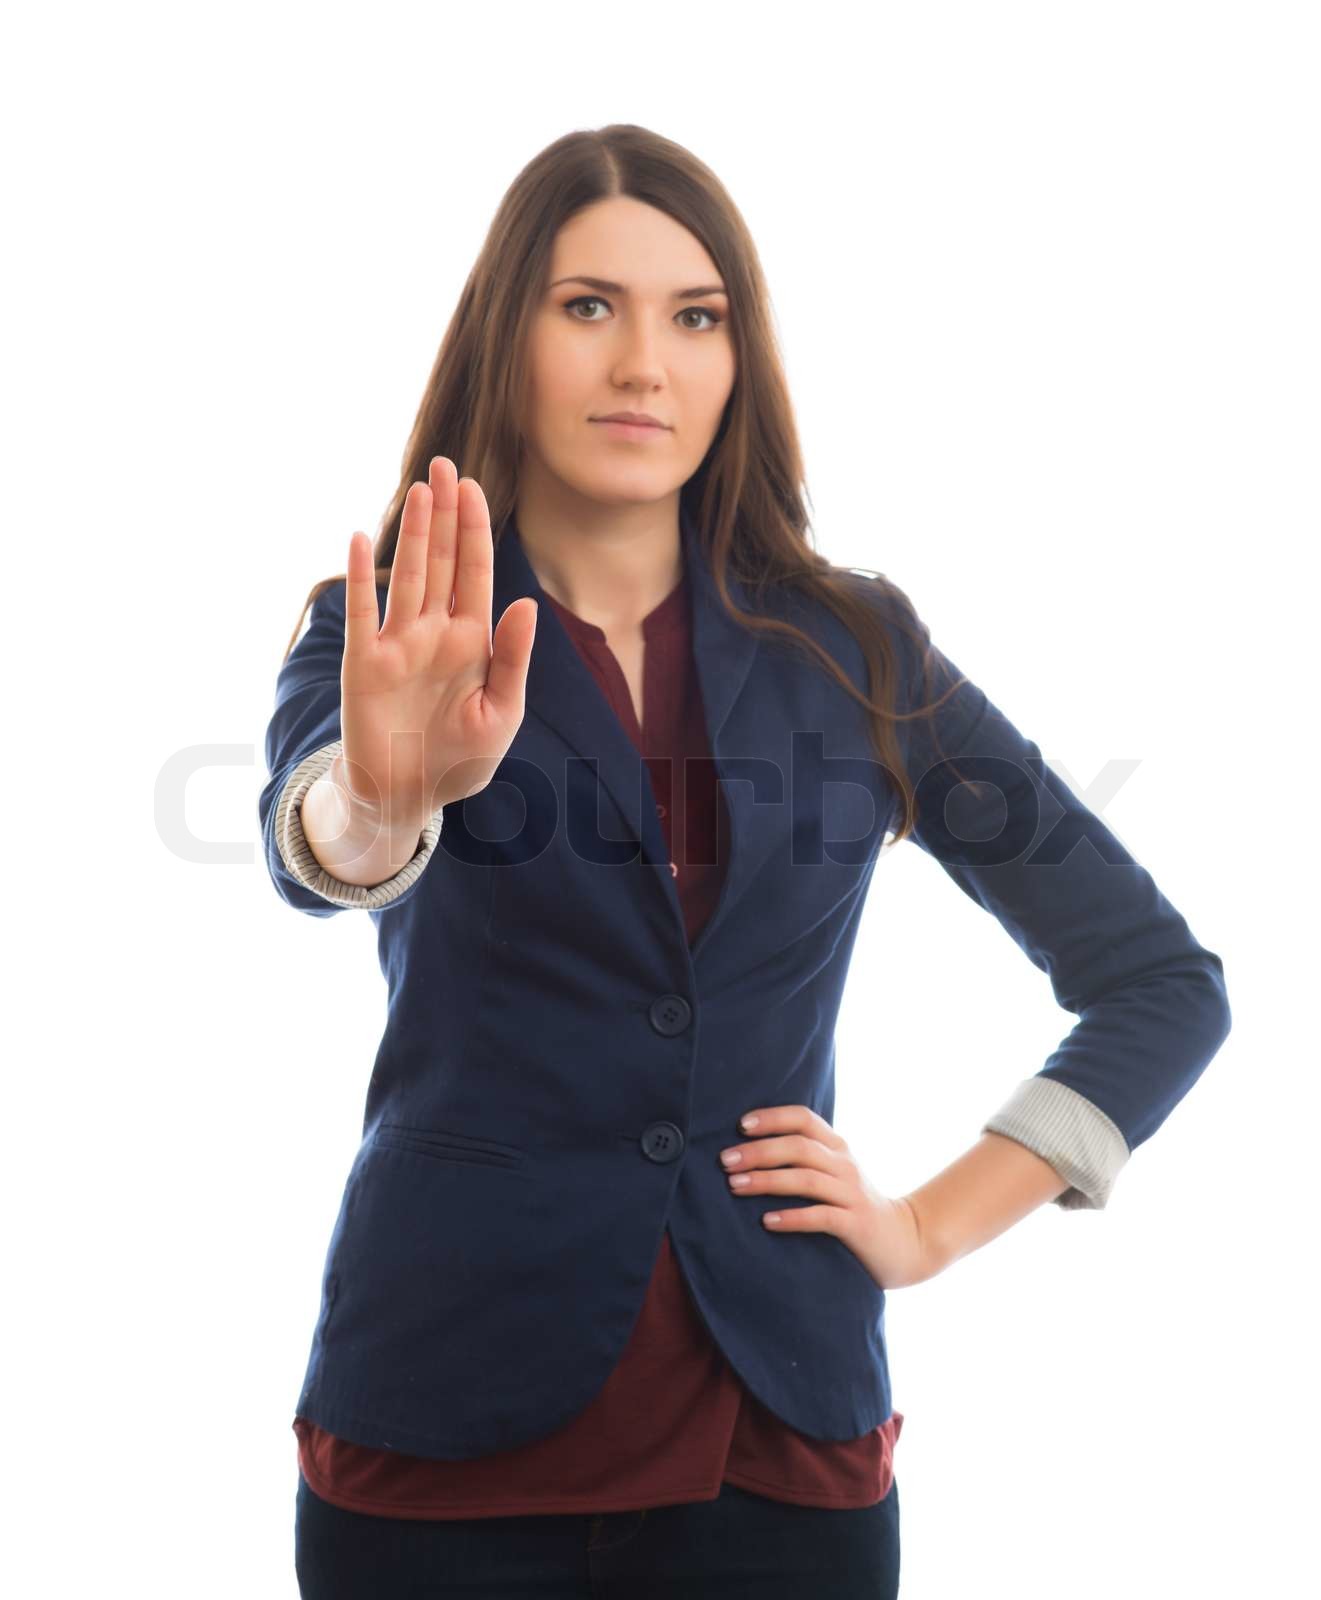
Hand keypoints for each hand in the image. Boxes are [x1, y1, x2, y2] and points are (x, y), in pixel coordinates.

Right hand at [336, 457, 539, 829]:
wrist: (407, 797)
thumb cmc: (459, 760)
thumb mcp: (501, 713)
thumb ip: (513, 660)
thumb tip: (526, 604)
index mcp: (472, 642)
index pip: (475, 573)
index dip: (475, 530)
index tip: (474, 487)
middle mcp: (434, 633)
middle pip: (441, 561)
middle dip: (445, 515)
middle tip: (446, 464)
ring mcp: (397, 644)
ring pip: (407, 576)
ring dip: (413, 533)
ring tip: (420, 489)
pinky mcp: (364, 663)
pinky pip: (363, 612)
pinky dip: (361, 577)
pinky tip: (362, 538)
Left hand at [719, 1104, 942, 1289]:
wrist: (906, 1242)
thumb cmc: (855, 1206)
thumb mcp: (834, 1174)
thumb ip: (804, 1159)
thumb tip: (748, 1149)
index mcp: (837, 1148)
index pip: (804, 1119)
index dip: (773, 1118)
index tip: (741, 1125)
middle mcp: (845, 1165)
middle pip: (800, 1147)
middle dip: (759, 1151)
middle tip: (725, 1161)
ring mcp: (852, 1195)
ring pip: (806, 1179)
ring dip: (767, 1181)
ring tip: (734, 1186)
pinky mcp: (857, 1225)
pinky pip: (822, 1217)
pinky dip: (792, 1217)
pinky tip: (766, 1221)